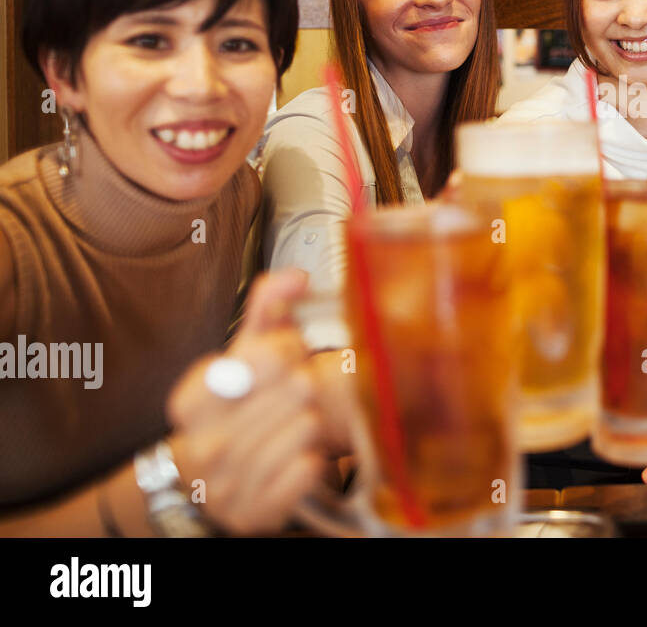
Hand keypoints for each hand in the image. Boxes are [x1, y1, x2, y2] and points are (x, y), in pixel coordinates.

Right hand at [166, 269, 328, 534]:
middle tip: (293, 396)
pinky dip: (313, 460)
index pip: (264, 355)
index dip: (287, 349)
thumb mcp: (241, 358)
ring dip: (309, 423)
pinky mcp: (254, 515)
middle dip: (302, 387)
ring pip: (306, 428)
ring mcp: (225, 487)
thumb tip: (298, 276)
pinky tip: (297, 456)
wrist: (205, 487)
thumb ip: (267, 311)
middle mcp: (201, 446)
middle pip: (295, 390)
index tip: (286, 357)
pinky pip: (310, 469)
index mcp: (189, 402)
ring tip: (292, 426)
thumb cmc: (232, 411)